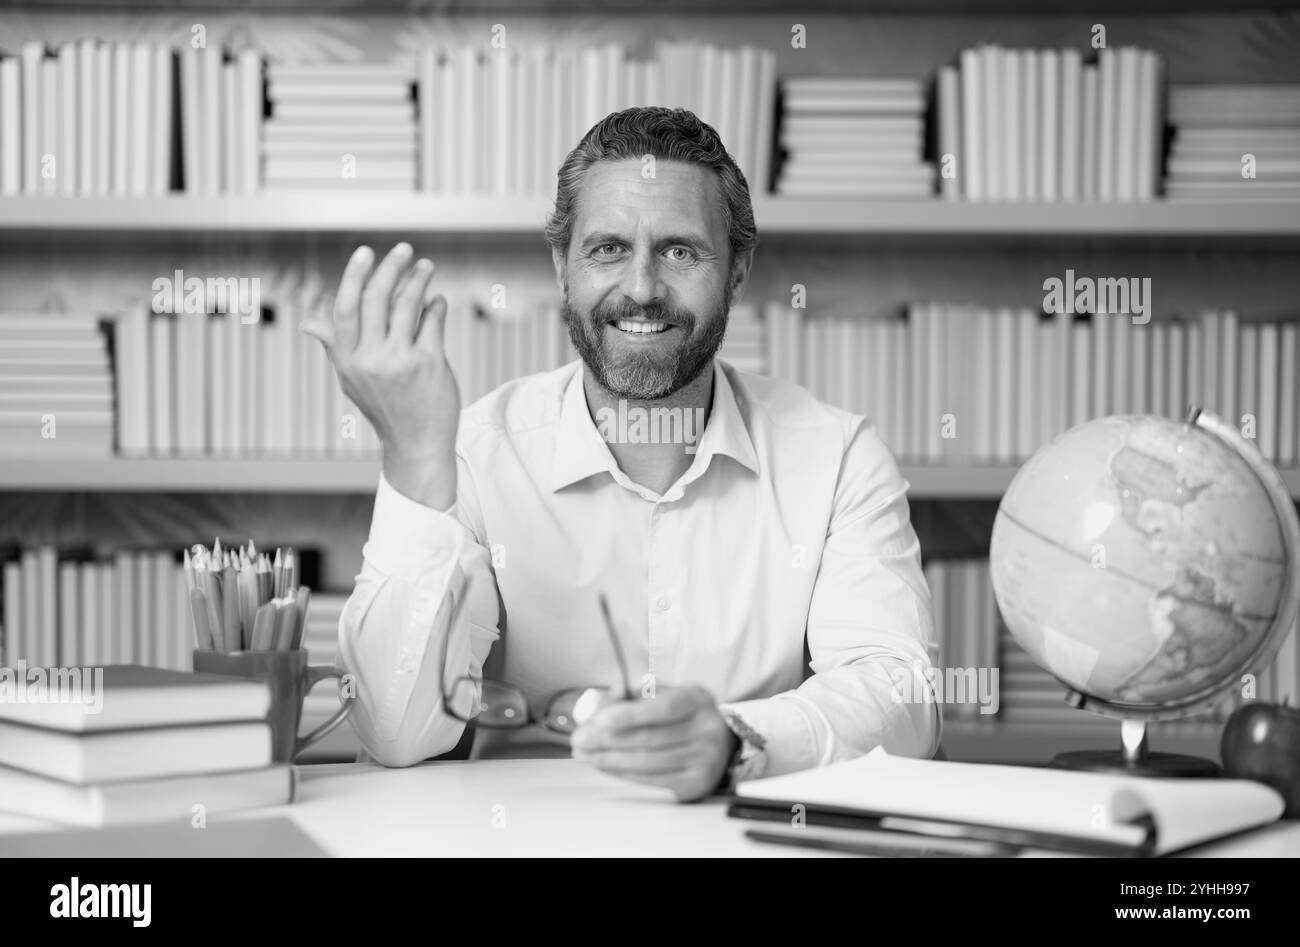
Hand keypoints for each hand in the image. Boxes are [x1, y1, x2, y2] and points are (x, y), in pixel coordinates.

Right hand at [301, 243, 459, 509]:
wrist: (416, 443)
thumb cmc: (385, 408)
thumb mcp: (352, 380)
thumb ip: (335, 347)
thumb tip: (308, 323)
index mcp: (347, 360)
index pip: (345, 307)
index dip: (354, 275)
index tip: (365, 252)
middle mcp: (369, 359)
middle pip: (375, 298)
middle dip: (390, 267)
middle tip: (403, 250)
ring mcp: (399, 361)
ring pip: (408, 304)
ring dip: (419, 279)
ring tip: (426, 266)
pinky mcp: (428, 364)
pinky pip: (432, 321)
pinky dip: (436, 305)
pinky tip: (438, 300)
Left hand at [570, 684, 734, 802]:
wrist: (720, 741)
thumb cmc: (681, 714)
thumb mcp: (664, 693)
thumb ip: (633, 694)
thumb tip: (601, 702)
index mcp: (697, 699)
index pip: (662, 708)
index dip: (629, 715)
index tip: (598, 720)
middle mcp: (707, 729)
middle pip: (649, 738)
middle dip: (607, 739)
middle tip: (578, 739)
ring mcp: (704, 760)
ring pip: (647, 762)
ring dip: (609, 758)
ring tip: (583, 754)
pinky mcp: (696, 783)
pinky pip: (651, 779)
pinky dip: (622, 772)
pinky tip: (603, 764)